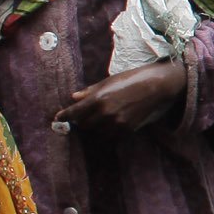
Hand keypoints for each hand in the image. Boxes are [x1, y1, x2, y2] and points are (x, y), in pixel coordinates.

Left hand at [58, 61, 186, 135]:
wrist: (156, 86)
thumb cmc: (132, 79)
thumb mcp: (108, 82)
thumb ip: (90, 91)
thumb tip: (74, 97)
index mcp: (98, 98)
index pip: (74, 112)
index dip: (64, 116)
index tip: (57, 119)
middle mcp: (105, 112)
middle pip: (84, 125)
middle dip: (82, 121)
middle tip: (83, 117)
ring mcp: (116, 122)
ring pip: (97, 132)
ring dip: (96, 127)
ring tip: (100, 120)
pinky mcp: (127, 129)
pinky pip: (111, 135)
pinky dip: (108, 131)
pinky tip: (112, 123)